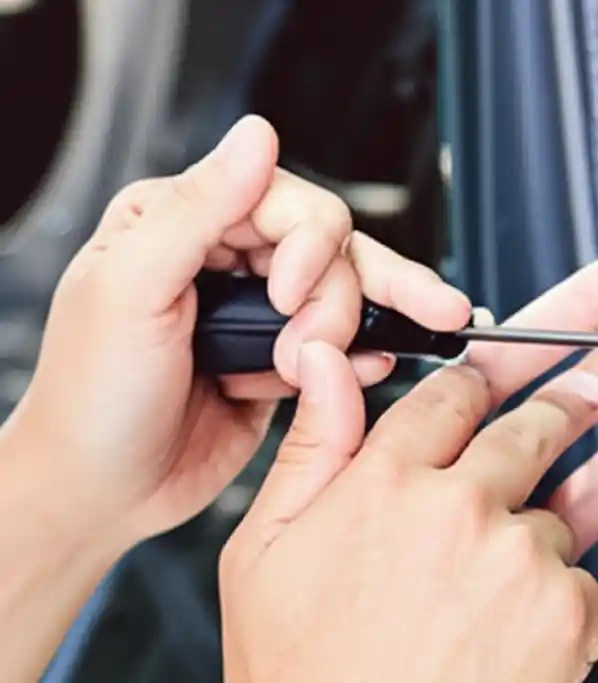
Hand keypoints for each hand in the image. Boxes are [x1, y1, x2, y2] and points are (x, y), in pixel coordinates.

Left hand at [0, 115, 470, 551]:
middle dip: (337, 296)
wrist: (99, 493)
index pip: (286, 201)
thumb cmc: (91, 396)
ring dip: (350, 331)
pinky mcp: (286, 361)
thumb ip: (197, 208)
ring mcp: (261, 312)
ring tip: (328, 367)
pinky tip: (366, 371)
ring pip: (350, 294)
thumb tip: (256, 135)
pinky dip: (364, 361)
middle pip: (333, 245)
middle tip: (317, 344)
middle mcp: (226, 257)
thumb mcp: (131, 289)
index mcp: (182, 221)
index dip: (307, 247)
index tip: (285, 298)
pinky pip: (349, 347)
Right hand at [220, 263, 597, 682]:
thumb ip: (312, 449)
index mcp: (381, 484)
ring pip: (558, 514)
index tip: (520, 355)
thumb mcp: (263, 561)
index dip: (487, 370)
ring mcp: (518, 557)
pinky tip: (517, 638)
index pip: (451, 392)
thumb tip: (328, 362)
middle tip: (587, 391)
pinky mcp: (566, 611)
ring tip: (521, 563)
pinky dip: (563, 602)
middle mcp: (458, 507)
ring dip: (548, 530)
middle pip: (530, 425)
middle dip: (564, 403)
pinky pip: (585, 581)